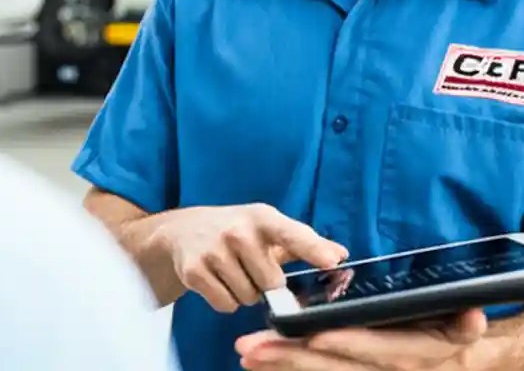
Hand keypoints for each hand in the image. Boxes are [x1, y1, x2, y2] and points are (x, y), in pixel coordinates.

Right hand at [155, 203, 346, 313]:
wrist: (183, 230)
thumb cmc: (237, 230)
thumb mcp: (269, 228)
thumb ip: (305, 242)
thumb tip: (340, 254)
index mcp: (263, 218)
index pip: (292, 234)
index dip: (314, 250)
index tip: (332, 262)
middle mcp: (238, 231)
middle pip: (272, 283)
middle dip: (265, 282)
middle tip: (251, 267)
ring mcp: (214, 250)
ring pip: (248, 297)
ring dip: (244, 292)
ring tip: (233, 271)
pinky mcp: (194, 271)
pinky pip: (226, 305)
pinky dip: (225, 300)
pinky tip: (218, 280)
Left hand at [236, 309, 487, 370]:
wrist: (464, 363)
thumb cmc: (456, 333)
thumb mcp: (466, 327)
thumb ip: (464, 323)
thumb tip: (472, 316)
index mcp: (414, 356)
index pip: (375, 350)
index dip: (347, 342)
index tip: (314, 333)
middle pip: (336, 367)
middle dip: (293, 358)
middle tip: (252, 347)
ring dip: (283, 365)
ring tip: (247, 353)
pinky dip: (294, 370)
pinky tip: (264, 362)